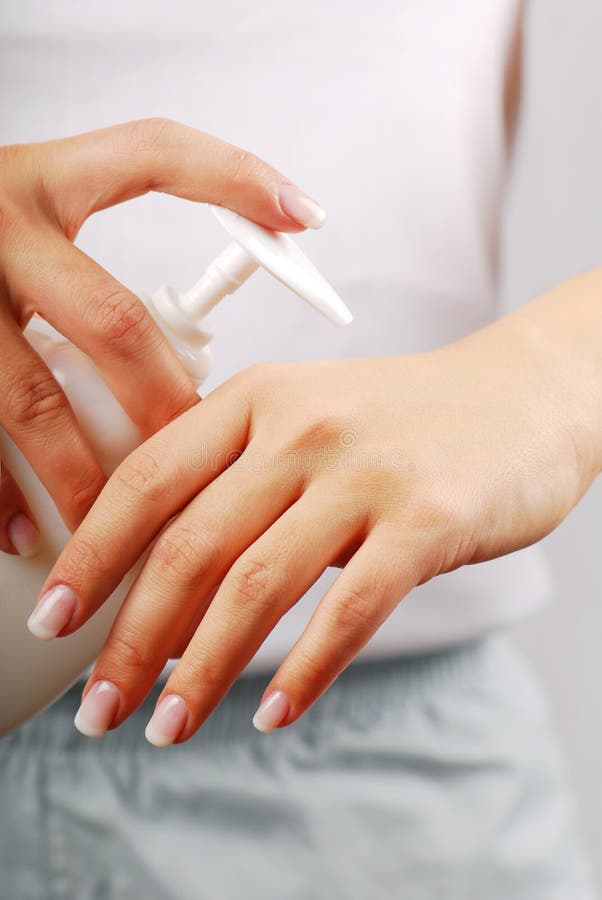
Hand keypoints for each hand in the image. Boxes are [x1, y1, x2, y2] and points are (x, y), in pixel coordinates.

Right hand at [0, 118, 323, 555]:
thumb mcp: (30, 219)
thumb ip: (96, 269)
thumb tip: (189, 345)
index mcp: (44, 182)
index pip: (152, 154)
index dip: (232, 177)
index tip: (304, 215)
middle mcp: (1, 225)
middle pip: (111, 320)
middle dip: (162, 399)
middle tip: (196, 451)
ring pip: (33, 398)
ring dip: (80, 473)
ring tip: (107, 523)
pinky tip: (21, 529)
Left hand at [30, 272, 601, 743]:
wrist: (517, 397)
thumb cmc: (401, 421)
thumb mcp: (306, 417)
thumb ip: (239, 481)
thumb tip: (164, 587)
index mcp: (257, 397)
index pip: (148, 478)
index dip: (92, 554)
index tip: (56, 618)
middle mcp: (301, 427)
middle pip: (191, 544)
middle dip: (134, 638)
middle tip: (102, 706)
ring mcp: (365, 471)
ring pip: (257, 585)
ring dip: (203, 670)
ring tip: (170, 725)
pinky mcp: (427, 518)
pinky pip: (349, 610)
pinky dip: (304, 671)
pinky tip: (272, 713)